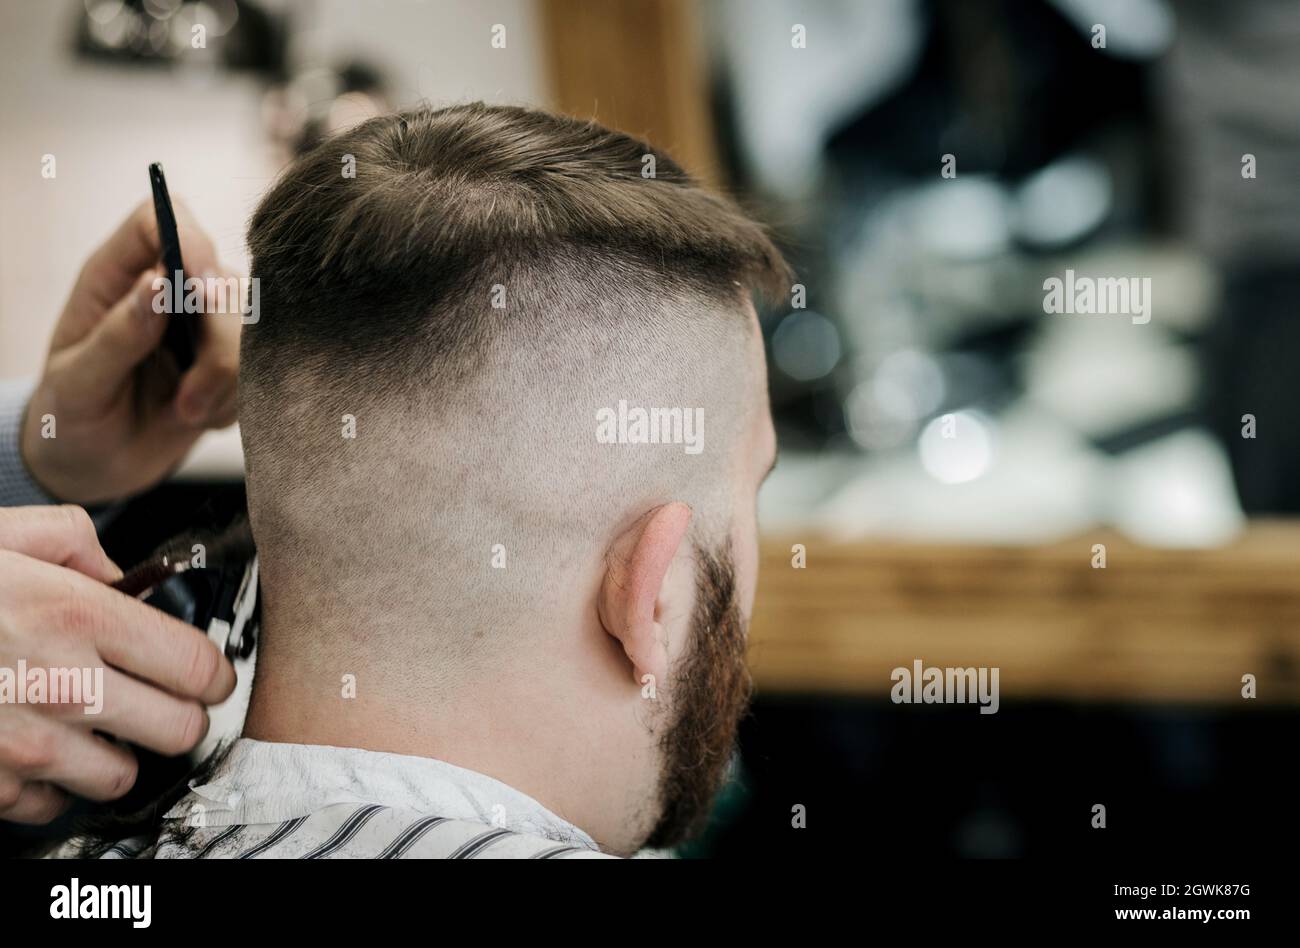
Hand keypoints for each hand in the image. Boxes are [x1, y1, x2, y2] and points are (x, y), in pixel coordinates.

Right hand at [0, 506, 235, 823]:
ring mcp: (25, 743)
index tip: (207, 676)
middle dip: (177, 716)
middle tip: (158, 701)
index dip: (214, 675)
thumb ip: (79, 545)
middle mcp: (64, 685)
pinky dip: (53, 786)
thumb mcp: (5, 533)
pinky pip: (53, 806)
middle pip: (179, 730)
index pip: (199, 667)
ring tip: (91, 725)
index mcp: (80, 616)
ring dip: (117, 754)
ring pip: (123, 776)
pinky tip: (37, 750)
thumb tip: (121, 574)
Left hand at [20, 200, 241, 503]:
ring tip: (188, 415)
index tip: (202, 291)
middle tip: (187, 403)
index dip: (189, 240)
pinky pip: (262, 367)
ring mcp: (204, 324)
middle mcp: (167, 290)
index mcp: (116, 277)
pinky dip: (238, 401)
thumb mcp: (77, 384)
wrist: (95, 466)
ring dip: (230, 381)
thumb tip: (158, 285)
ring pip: (254, 326)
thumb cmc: (71, 417)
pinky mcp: (231, 359)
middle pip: (222, 280)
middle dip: (220, 348)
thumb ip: (117, 335)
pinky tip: (201, 417)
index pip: (160, 219)